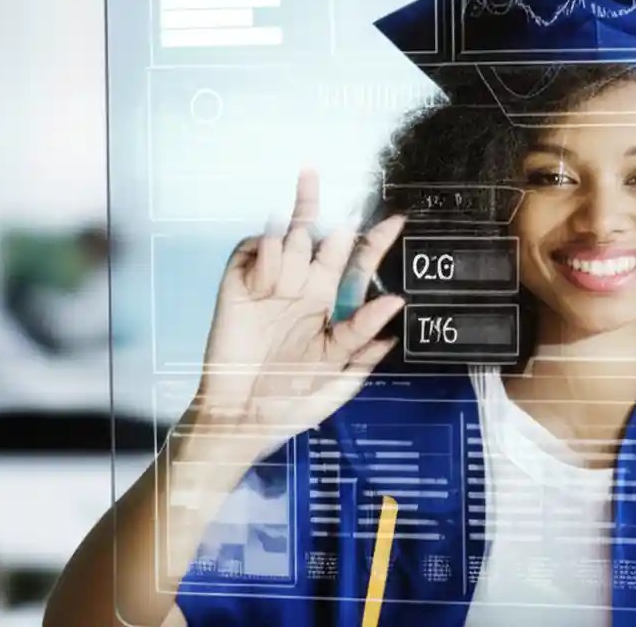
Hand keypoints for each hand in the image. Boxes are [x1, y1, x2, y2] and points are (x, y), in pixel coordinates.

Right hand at [188, 170, 405, 460]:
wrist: (239, 416)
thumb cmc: (289, 401)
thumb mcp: (335, 375)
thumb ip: (364, 340)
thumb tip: (395, 303)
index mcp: (331, 305)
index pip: (357, 265)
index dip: (376, 242)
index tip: (397, 221)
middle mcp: (304, 287)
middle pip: (325, 237)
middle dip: (336, 219)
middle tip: (345, 221)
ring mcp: (272, 281)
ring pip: (292, 237)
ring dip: (295, 250)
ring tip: (287, 286)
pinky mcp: (239, 281)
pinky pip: (255, 246)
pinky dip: (265, 255)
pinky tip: (265, 284)